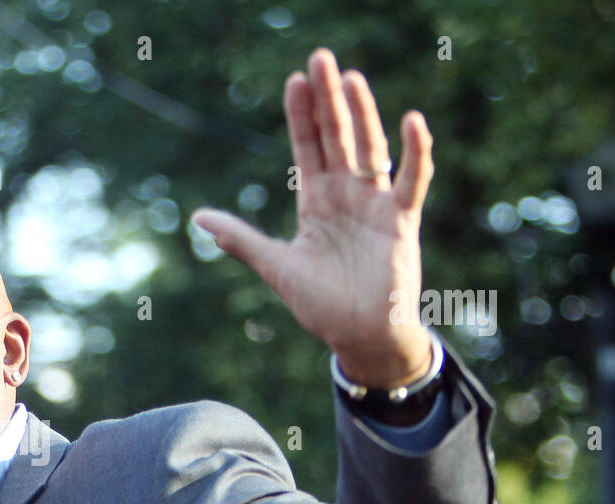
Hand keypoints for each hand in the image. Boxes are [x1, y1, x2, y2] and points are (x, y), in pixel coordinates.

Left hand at [192, 48, 434, 389]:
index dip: (301, 114)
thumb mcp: (275, 266)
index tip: (294, 80)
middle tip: (321, 57)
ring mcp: (375, 204)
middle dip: (328, 99)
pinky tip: (413, 121)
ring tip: (352, 78)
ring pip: (370, 148)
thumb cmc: (321, 303)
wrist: (358, 334)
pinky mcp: (401, 221)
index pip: (307, 147)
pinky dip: (415, 152)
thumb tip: (198, 218)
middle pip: (336, 136)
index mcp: (316, 201)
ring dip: (363, 114)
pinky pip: (410, 180)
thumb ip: (240, 239)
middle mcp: (347, 194)